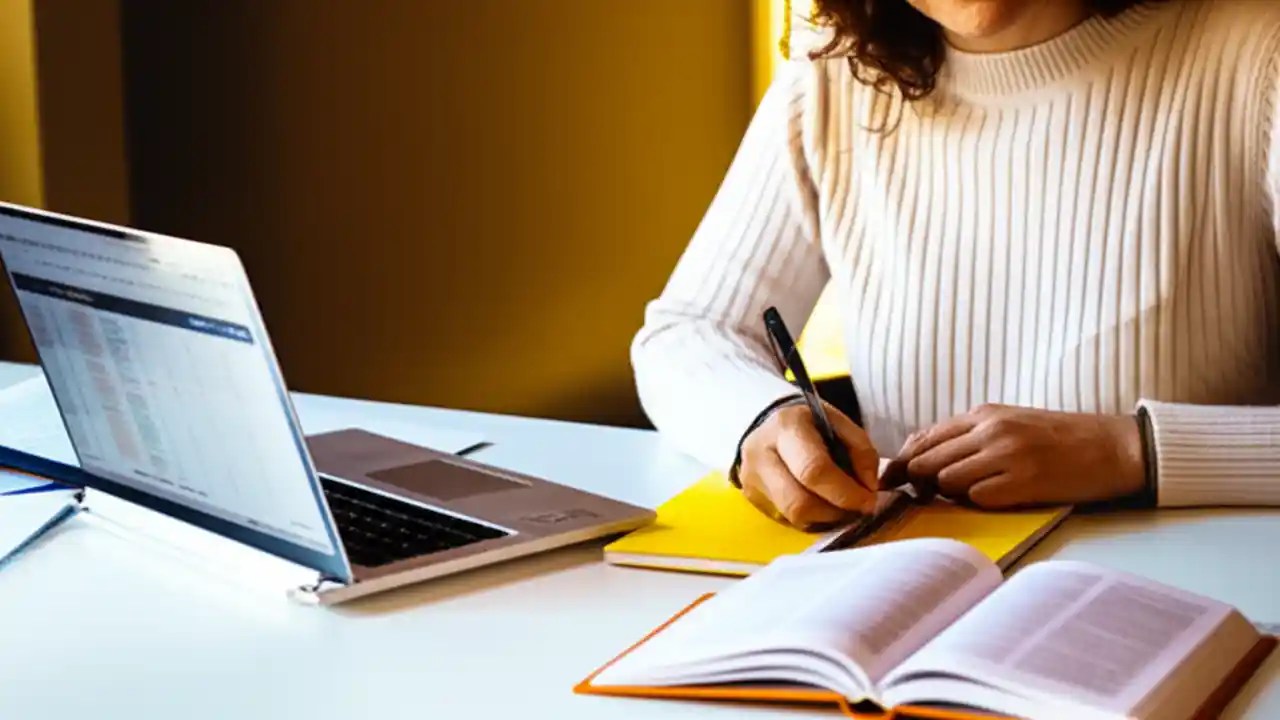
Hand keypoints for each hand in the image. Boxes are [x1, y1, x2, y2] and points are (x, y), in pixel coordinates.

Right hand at [738, 402, 880, 529]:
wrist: (771, 424)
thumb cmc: (811, 424)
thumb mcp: (841, 423)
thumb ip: (862, 451)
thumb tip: (868, 487)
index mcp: (787, 427)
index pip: (813, 470)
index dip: (845, 492)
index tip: (868, 500)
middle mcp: (761, 454)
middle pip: (798, 502)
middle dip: (835, 512)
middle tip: (856, 509)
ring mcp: (751, 478)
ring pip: (792, 516)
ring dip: (824, 517)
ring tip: (838, 505)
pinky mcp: (751, 496)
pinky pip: (786, 519)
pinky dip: (810, 517)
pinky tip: (819, 502)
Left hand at [890, 404, 1143, 508]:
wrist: (1114, 447)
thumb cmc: (1060, 438)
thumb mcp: (1010, 423)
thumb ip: (968, 436)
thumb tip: (919, 453)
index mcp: (984, 414)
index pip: (924, 439)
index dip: (902, 462)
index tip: (892, 480)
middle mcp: (991, 430)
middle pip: (927, 461)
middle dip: (918, 482)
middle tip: (923, 496)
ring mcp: (1008, 455)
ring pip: (946, 480)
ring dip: (949, 494)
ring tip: (968, 495)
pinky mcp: (1025, 481)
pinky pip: (977, 497)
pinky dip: (977, 503)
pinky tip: (993, 499)